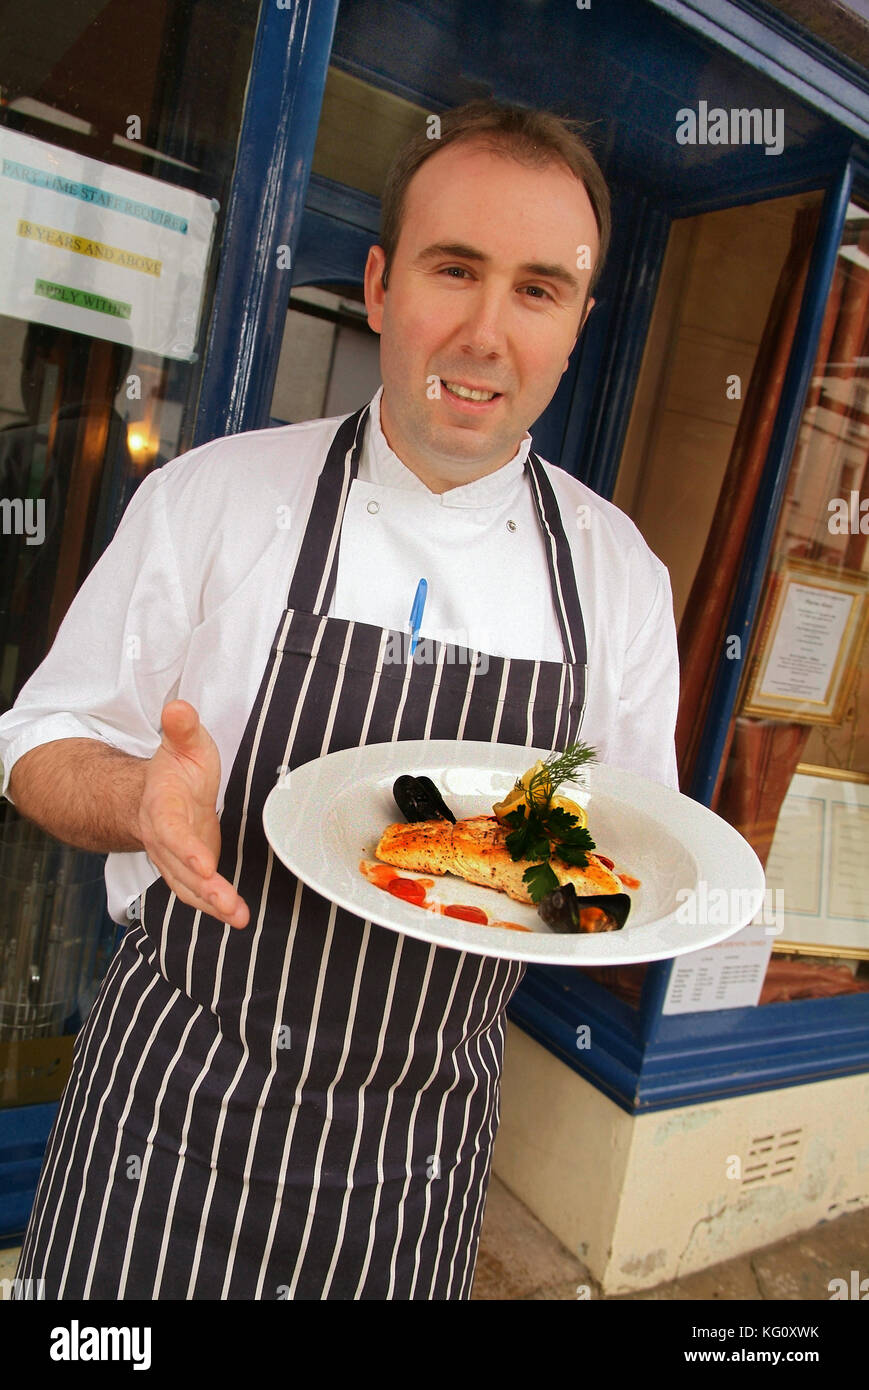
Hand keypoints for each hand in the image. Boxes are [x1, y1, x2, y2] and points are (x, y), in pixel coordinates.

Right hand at [137, 699, 249, 927]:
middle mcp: (164, 839)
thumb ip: (182, 728)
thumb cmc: (177, 769)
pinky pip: (198, 892)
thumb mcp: (184, 743)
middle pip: (180, 868)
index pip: (171, 831)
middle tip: (229, 903)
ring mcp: (174, 859)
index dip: (186, 849)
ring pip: (189, 886)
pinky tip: (238, 917)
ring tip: (239, 917)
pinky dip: (216, 907)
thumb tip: (178, 707)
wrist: (157, 793)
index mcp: (162, 807)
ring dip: (213, 904)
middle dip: (204, 887)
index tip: (204, 864)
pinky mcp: (189, 871)